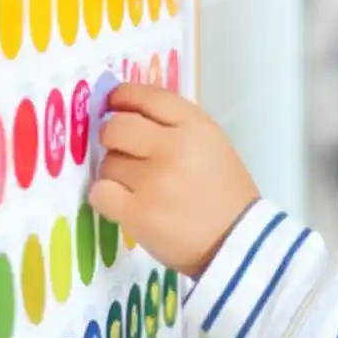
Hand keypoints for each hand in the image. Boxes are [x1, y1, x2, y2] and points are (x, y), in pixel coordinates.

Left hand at [87, 83, 259, 275]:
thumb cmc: (223, 191)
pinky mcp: (138, 213)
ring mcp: (154, 182)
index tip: (115, 104)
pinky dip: (106, 197)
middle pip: (116, 127)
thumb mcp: (211, 144)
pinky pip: (99, 192)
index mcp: (197, 127)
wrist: (237, 240)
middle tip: (125, 152)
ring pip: (107, 163)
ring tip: (139, 187)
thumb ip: (174, 124)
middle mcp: (175, 149)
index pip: (148, 96)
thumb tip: (124, 108)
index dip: (123, 97)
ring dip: (116, 172)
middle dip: (113, 138)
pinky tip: (124, 202)